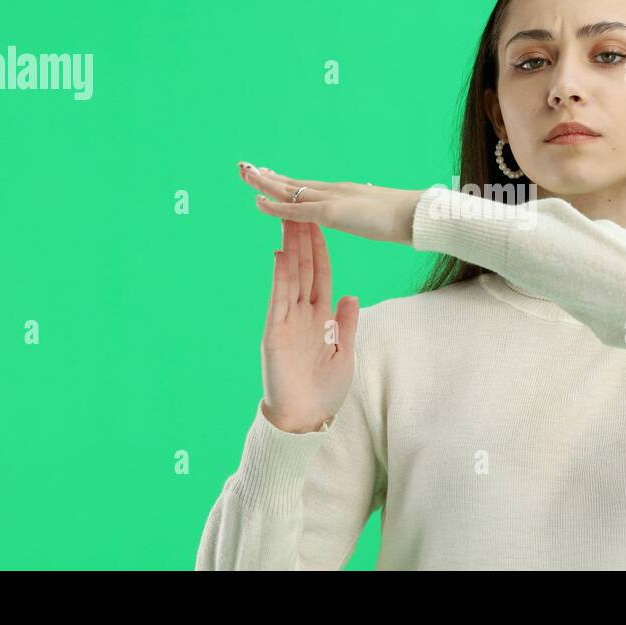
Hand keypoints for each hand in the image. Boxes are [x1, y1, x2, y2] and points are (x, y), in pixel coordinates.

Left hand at [237, 161, 420, 245]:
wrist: (416, 215)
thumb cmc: (405, 218)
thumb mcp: (379, 215)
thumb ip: (366, 213)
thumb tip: (362, 213)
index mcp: (343, 193)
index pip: (307, 185)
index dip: (286, 180)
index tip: (269, 173)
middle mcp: (333, 191)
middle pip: (293, 182)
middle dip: (268, 175)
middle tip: (246, 167)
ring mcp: (331, 200)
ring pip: (289, 189)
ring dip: (264, 182)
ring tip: (244, 173)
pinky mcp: (331, 213)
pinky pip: (295, 210)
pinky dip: (275, 206)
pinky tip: (257, 201)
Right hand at [259, 218, 359, 433]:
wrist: (305, 418)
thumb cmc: (324, 390)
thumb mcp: (344, 351)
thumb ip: (346, 323)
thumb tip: (351, 294)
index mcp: (320, 317)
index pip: (320, 274)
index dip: (321, 248)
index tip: (323, 223)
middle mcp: (301, 313)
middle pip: (303, 268)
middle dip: (303, 238)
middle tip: (302, 206)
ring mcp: (286, 320)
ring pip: (290, 277)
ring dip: (291, 248)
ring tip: (290, 219)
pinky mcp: (274, 332)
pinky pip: (278, 299)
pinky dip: (280, 277)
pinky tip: (281, 255)